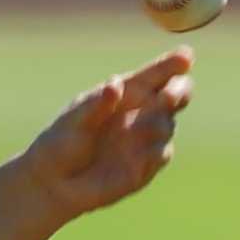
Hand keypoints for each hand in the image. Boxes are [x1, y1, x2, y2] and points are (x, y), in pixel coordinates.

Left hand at [23, 48, 194, 221]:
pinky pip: (161, 154)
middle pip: (175, 96)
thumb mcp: (74, 120)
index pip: (155, 75)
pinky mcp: (146, 167)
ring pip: (167, 125)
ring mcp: (146, 140)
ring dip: (160, 122)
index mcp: (125, 94)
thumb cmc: (61, 143)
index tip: (186, 56)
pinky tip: (145, 152)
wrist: (53, 183)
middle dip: (179, 90)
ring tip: (144, 124)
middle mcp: (141, 114)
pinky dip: (156, 150)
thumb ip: (96, 104)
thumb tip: (115, 84)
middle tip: (170, 94)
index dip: (172, 64)